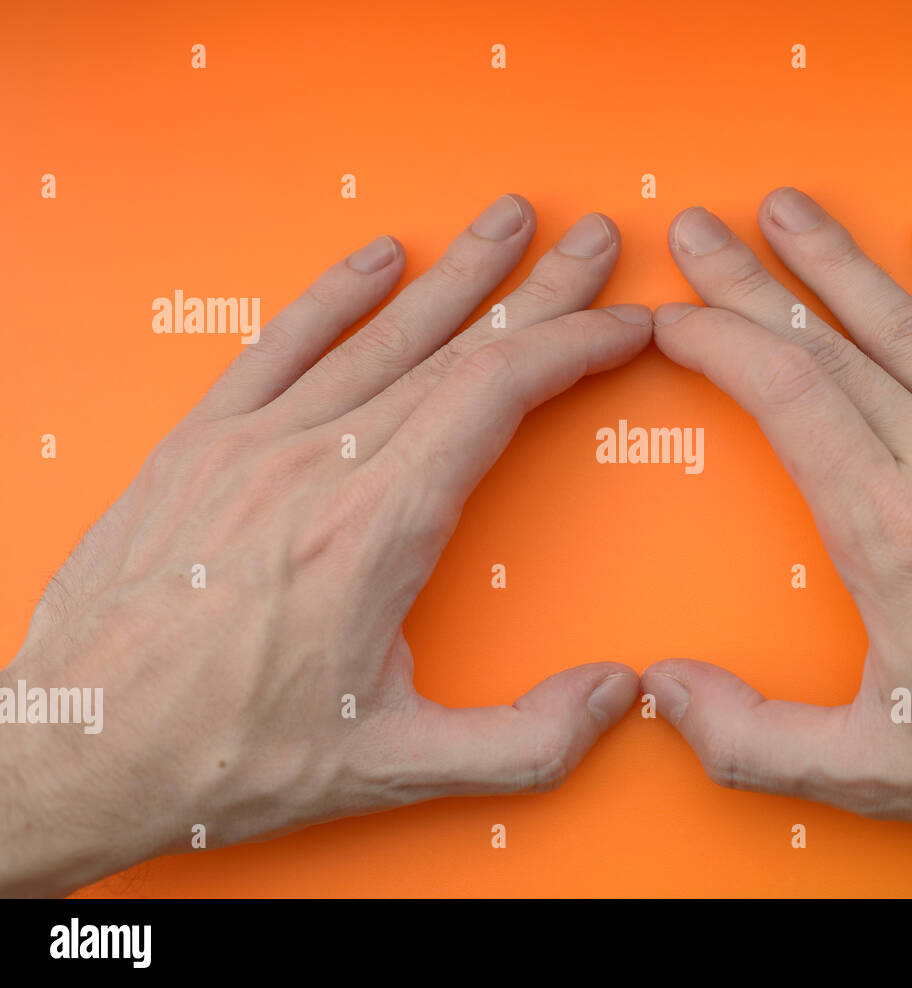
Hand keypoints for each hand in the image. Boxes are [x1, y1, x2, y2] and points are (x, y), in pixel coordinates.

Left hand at [0, 195, 647, 896]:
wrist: (82, 750)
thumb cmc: (228, 755)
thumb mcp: (395, 770)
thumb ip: (522, 740)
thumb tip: (610, 694)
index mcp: (374, 531)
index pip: (495, 396)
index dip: (571, 346)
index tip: (620, 325)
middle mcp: (315, 467)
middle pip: (451, 347)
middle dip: (537, 290)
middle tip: (588, 242)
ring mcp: (251, 446)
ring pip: (376, 333)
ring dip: (454, 273)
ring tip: (505, 222)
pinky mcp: (198, 446)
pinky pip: (278, 345)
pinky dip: (334, 295)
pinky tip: (377, 259)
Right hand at [642, 189, 911, 896]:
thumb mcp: (874, 771)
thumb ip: (752, 737)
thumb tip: (669, 689)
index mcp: (893, 537)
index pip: (786, 396)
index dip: (721, 341)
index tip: (679, 318)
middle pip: (831, 348)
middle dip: (753, 284)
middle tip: (703, 234)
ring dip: (843, 263)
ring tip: (791, 212)